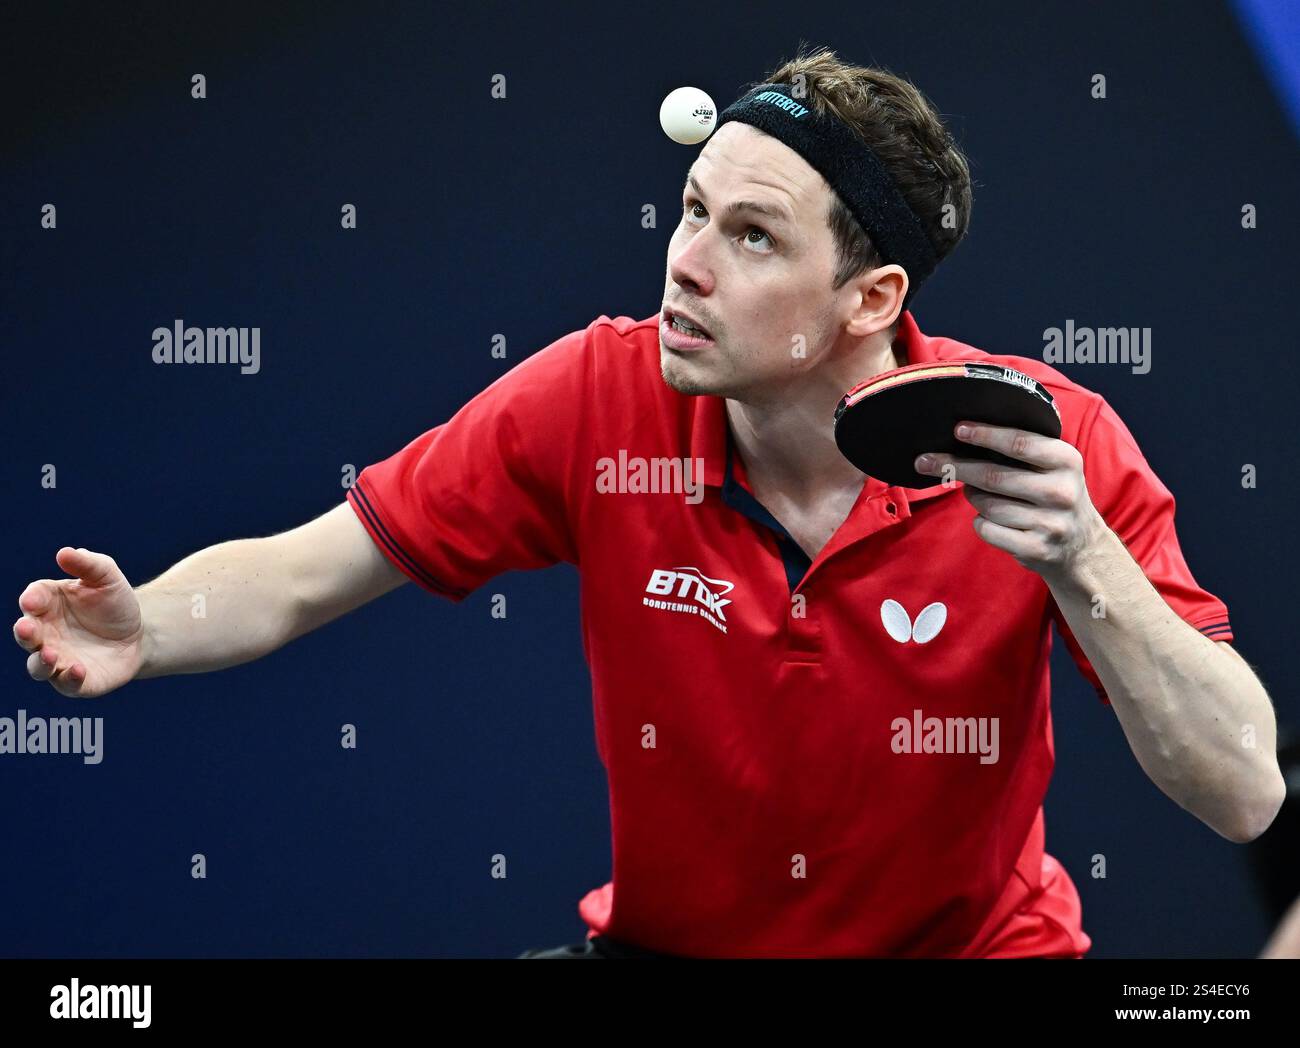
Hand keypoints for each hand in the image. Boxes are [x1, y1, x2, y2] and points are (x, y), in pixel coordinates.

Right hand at [12, 547, 145, 697]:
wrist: (140, 634)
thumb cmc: (115, 603)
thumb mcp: (107, 578)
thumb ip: (88, 564)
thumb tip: (65, 552)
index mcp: (48, 604)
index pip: (33, 599)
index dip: (32, 599)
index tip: (34, 600)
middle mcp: (46, 633)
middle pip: (26, 634)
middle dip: (24, 632)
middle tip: (27, 628)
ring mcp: (59, 659)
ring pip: (39, 666)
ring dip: (41, 662)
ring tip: (51, 655)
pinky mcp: (77, 681)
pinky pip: (67, 684)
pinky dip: (69, 679)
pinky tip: (77, 670)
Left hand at [914, 421, 1107, 577]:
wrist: (1082, 547)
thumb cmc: (1053, 496)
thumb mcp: (1052, 467)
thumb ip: (1022, 451)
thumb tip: (964, 438)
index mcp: (1066, 461)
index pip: (1019, 443)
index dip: (985, 435)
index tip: (958, 430)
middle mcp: (1061, 491)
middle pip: (993, 475)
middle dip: (955, 466)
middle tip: (926, 461)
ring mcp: (1050, 523)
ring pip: (986, 505)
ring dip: (974, 498)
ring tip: (980, 495)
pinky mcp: (1036, 548)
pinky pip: (987, 529)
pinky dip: (981, 522)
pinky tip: (994, 520)